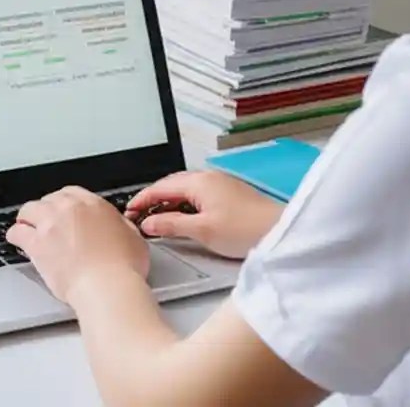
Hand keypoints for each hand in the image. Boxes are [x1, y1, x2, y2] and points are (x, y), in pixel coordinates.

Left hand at [7, 186, 149, 304]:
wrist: (106, 285)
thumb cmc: (122, 267)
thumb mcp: (133, 237)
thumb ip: (121, 226)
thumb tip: (118, 226)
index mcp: (94, 204)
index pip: (71, 192)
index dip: (63, 202)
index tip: (62, 210)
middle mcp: (69, 209)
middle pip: (48, 200)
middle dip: (46, 210)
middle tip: (46, 222)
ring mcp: (50, 224)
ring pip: (29, 210)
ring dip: (27, 218)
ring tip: (27, 226)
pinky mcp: (37, 244)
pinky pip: (17, 232)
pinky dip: (16, 235)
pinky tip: (16, 240)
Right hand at [127, 171, 282, 258]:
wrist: (280, 231)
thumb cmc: (245, 230)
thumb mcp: (202, 231)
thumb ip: (172, 225)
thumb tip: (149, 224)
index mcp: (199, 182)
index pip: (160, 187)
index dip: (142, 199)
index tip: (129, 211)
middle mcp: (209, 178)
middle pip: (172, 185)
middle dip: (153, 199)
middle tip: (139, 216)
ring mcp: (220, 185)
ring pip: (185, 190)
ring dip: (169, 202)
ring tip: (157, 219)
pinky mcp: (229, 194)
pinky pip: (198, 195)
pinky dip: (184, 204)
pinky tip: (183, 218)